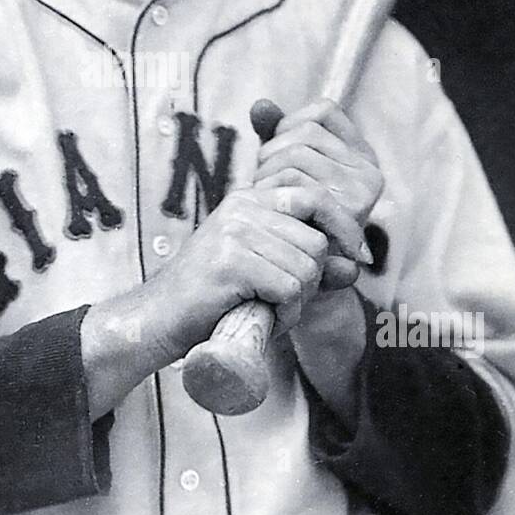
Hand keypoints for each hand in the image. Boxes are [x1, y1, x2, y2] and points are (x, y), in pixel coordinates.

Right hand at [142, 181, 371, 364]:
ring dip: (298, 301)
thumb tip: (356, 266)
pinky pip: (289, 289)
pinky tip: (262, 316)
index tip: (355, 256)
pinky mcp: (231, 262)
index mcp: (249, 200)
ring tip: (269, 309)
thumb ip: (308, 264)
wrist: (159, 318)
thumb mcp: (265, 271)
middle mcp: (242, 208)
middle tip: (284, 300)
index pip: (314, 196)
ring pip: (307, 268)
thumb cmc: (212, 297)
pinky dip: (285, 313)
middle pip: (317, 241)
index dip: (342, 226)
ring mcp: (235, 232)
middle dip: (313, 280)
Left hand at [253, 98, 382, 285]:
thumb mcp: (281, 172)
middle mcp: (369, 172)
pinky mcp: (347, 210)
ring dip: (268, 174)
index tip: (275, 151)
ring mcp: (362, 192)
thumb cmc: (286, 222)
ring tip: (267, 199)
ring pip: (297, 154)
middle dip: (272, 154)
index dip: (290, 124)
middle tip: (264, 184)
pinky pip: (296, 176)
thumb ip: (274, 135)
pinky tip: (270, 208)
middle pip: (305, 133)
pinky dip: (273, 187)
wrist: (295, 282)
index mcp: (361, 157)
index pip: (323, 111)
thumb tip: (260, 105)